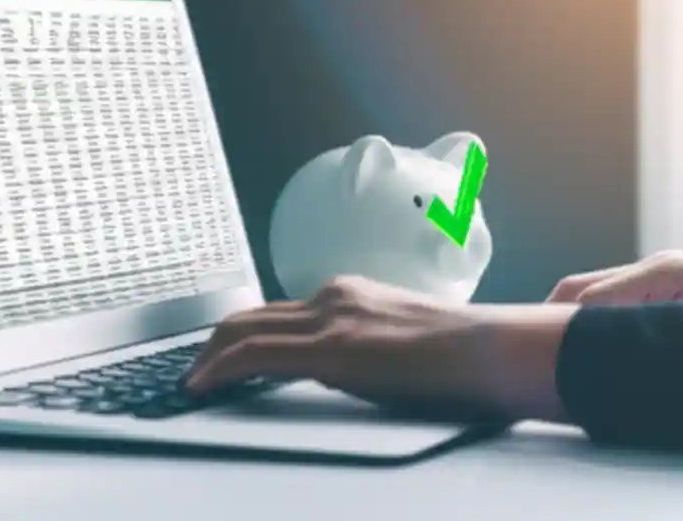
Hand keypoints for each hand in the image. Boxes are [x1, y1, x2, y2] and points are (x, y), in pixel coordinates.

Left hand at [185, 275, 575, 420]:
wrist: (491, 348)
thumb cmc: (465, 354)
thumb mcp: (406, 341)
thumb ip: (372, 347)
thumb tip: (355, 368)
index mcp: (353, 295)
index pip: (282, 311)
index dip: (246, 333)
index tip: (227, 355)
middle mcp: (334, 297)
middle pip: (252, 314)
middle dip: (215, 342)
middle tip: (195, 369)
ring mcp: (330, 319)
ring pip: (242, 328)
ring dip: (208, 356)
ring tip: (191, 381)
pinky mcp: (329, 349)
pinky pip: (252, 355)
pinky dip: (218, 369)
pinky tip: (200, 387)